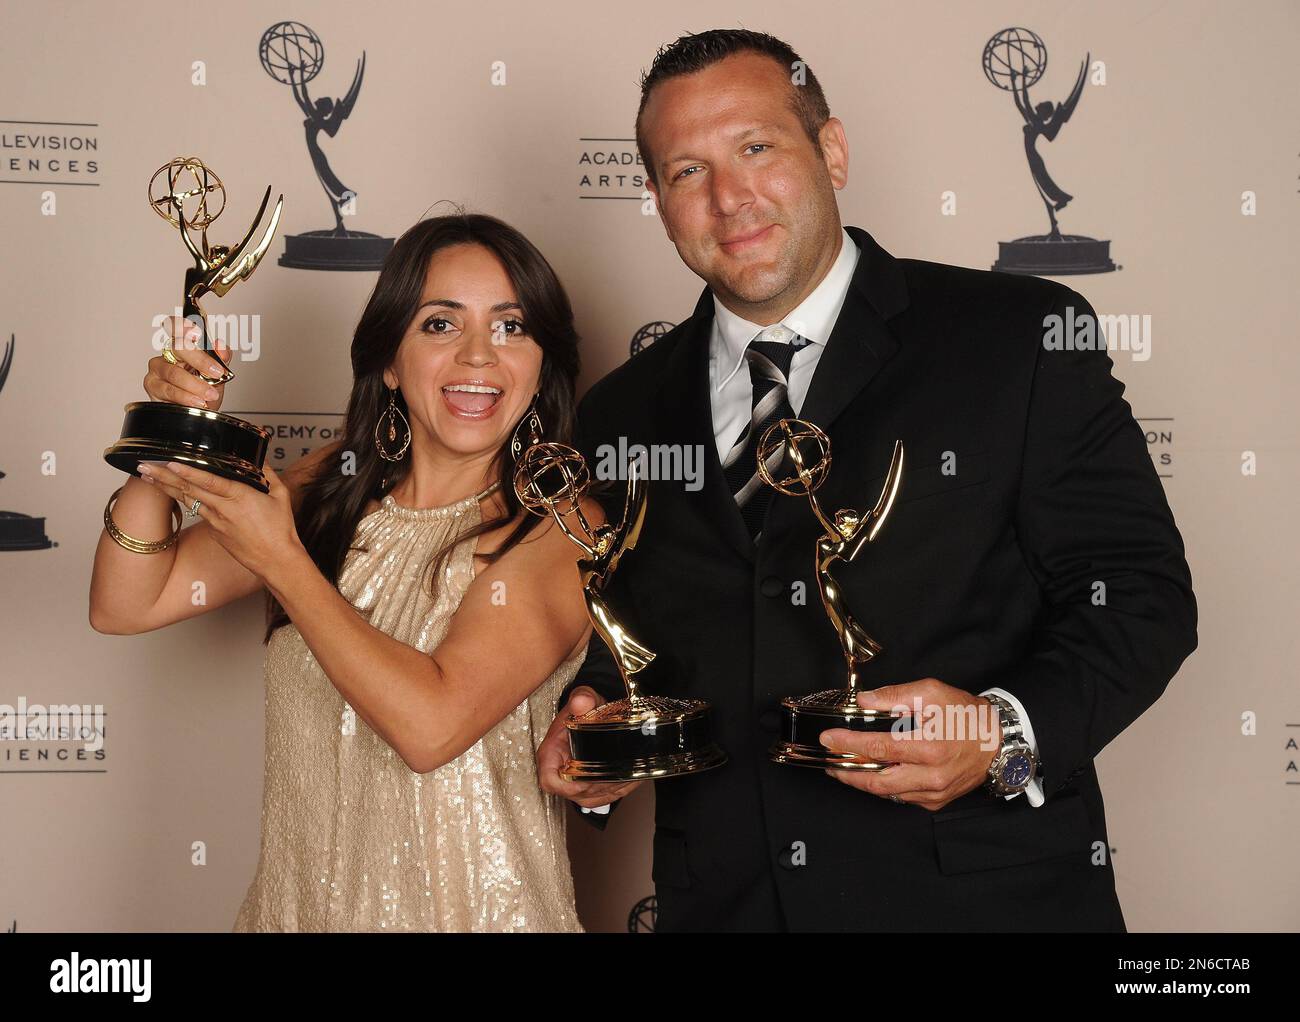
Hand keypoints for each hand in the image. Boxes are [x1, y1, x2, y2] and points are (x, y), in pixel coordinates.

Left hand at [136, 461, 302, 582]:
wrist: (276, 560)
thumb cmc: (280, 530)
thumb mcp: (281, 496)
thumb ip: (269, 474)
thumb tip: (261, 460)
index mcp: (239, 497)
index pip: (208, 481)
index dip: (188, 472)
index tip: (170, 463)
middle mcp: (222, 509)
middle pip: (188, 490)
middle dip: (163, 477)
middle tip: (144, 466)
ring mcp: (215, 522)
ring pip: (187, 500)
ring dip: (166, 487)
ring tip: (148, 476)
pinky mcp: (214, 532)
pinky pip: (199, 512)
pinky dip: (185, 501)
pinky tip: (174, 493)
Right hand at [144, 315, 230, 410]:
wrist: (199, 414)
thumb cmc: (205, 392)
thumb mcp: (219, 376)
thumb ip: (222, 360)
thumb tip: (222, 346)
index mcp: (184, 347)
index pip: (177, 327)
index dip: (183, 325)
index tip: (196, 332)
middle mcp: (168, 355)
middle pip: (178, 347)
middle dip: (201, 361)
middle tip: (217, 373)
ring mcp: (157, 370)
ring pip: (174, 373)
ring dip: (195, 385)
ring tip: (209, 394)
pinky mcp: (152, 386)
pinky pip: (169, 390)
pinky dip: (185, 397)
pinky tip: (196, 401)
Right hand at [537, 686, 641, 809]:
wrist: (593, 712)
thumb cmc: (585, 709)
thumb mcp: (585, 698)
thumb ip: (583, 698)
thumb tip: (581, 702)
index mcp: (550, 753)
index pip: (550, 780)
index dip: (567, 785)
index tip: (588, 778)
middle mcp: (559, 771)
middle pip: (576, 792)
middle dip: (598, 785)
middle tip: (620, 770)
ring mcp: (573, 783)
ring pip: (591, 797)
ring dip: (611, 788)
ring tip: (628, 773)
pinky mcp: (588, 789)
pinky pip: (602, 797)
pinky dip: (618, 790)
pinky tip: (629, 777)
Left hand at [818, 678, 1001, 811]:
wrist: (999, 741)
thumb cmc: (967, 715)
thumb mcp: (932, 693)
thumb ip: (895, 696)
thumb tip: (865, 701)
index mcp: (928, 747)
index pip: (877, 747)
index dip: (848, 744)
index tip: (828, 739)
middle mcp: (930, 775)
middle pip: (876, 781)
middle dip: (847, 773)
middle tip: (829, 763)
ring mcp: (934, 792)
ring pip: (887, 793)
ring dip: (862, 782)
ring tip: (844, 769)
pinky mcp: (937, 801)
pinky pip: (903, 798)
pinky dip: (885, 788)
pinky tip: (874, 776)